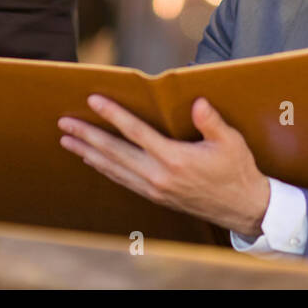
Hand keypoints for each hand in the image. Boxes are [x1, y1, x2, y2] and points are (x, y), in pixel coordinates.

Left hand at [58, 96, 271, 239]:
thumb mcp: (230, 141)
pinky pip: (122, 180)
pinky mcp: (155, 196)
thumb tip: (197, 102)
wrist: (242, 207)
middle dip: (87, 136)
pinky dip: (104, 169)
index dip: (113, 115)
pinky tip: (93, 160)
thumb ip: (211, 121)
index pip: (136, 132)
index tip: (93, 100)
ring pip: (113, 169)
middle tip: (64, 123)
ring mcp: (154, 189)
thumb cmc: (237, 170)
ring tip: (68, 141)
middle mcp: (158, 175)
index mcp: (175, 159)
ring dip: (88, 153)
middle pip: (115, 152)